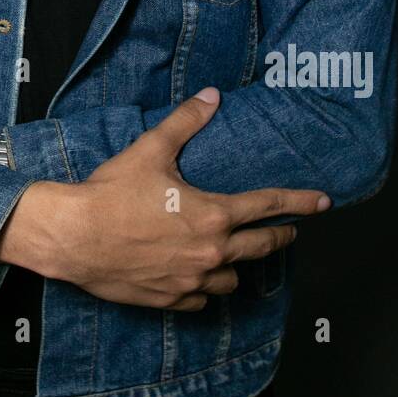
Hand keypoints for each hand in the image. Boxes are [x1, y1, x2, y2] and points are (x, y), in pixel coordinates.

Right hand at [0, 88, 329, 310]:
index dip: (299, 202)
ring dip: (237, 266)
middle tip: (289, 232)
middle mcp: (210, 253)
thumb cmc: (112, 193)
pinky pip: (202, 300)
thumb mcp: (151, 150)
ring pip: (233, 280)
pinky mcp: (170, 300)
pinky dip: (204, 289)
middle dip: (280, 237)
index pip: (268, 207)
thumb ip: (186, 122)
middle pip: (261, 247)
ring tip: (233, 254)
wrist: (74, 237)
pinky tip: (196, 278)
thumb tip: (212, 96)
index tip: (323, 203)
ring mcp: (191, 282)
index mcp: (212, 215)